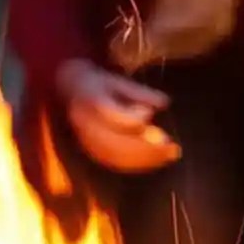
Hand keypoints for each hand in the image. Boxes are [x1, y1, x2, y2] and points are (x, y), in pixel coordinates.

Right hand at [57, 58, 180, 172]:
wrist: (70, 91)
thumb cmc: (99, 83)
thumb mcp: (118, 80)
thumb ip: (139, 92)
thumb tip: (164, 103)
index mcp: (92, 102)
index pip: (114, 116)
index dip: (135, 117)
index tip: (151, 112)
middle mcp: (86, 124)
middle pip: (118, 141)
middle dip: (147, 147)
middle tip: (173, 147)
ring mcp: (87, 140)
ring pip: (117, 155)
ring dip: (145, 158)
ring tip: (169, 155)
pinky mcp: (90, 150)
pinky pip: (114, 161)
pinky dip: (136, 163)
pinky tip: (154, 161)